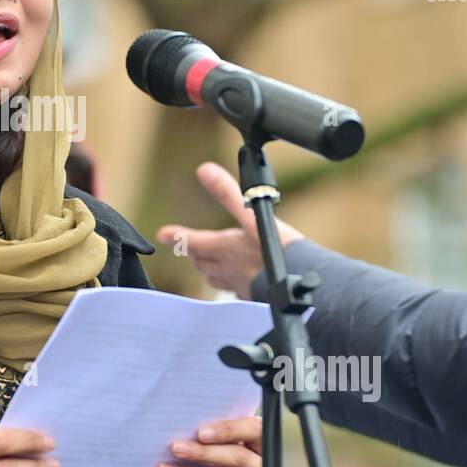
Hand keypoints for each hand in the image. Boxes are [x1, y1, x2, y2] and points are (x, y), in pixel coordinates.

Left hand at [156, 161, 305, 297]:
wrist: (304, 282)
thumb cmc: (278, 249)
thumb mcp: (253, 215)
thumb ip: (227, 193)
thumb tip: (205, 170)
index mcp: (224, 248)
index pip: (193, 241)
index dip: (177, 236)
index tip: (162, 234)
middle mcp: (227, 268)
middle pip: (201, 262)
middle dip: (193, 253)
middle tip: (187, 246)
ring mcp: (239, 284)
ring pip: (214, 278)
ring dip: (207, 268)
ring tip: (205, 263)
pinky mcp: (252, 296)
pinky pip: (233, 290)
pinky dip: (228, 283)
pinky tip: (235, 281)